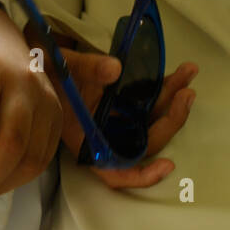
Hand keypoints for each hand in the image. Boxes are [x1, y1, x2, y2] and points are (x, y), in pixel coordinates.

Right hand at [33, 32, 197, 188]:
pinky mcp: (121, 100)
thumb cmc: (43, 66)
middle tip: (186, 93)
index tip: (167, 166)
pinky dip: (163, 89)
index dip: (139, 175)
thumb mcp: (59, 66)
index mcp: (84, 138)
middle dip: (169, 120)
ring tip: (188, 73)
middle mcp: (103, 133)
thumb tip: (116, 69)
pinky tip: (177, 73)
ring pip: (150, 120)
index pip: (112, 171)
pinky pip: (147, 102)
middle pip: (143, 142)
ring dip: (172, 100)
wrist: (40, 54)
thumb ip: (85, 68)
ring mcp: (114, 117)